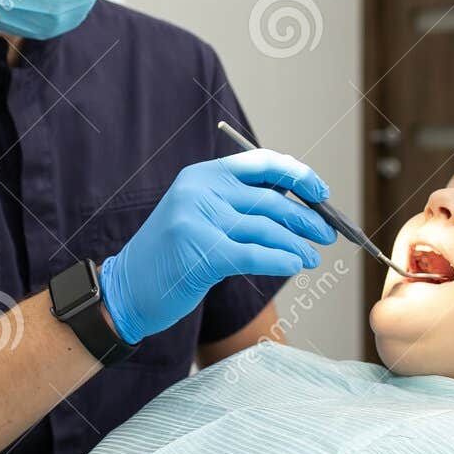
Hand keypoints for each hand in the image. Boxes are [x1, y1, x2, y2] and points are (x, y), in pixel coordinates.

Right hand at [99, 150, 337, 343]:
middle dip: (306, 217)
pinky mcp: (201, 253)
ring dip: (298, 244)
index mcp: (201, 175)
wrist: (126, 290)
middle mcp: (199, 191)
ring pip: (267, 229)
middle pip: (270, 200)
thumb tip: (298, 202)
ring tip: (311, 257)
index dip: (298, 176)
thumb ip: (237, 203)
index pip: (262, 163)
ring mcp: (198, 220)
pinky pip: (255, 254)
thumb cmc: (171, 257)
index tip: (321, 193)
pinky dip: (281, 260)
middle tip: (327, 233)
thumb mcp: (200, 216)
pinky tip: (294, 266)